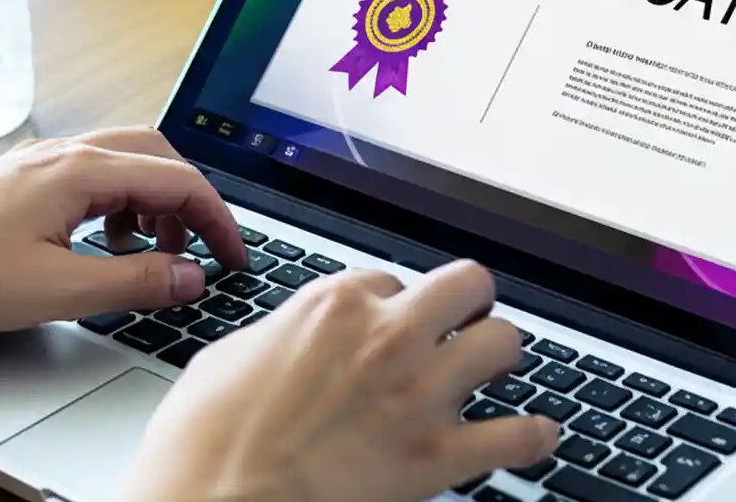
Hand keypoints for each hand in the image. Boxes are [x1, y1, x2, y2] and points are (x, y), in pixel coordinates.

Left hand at [0, 127, 245, 334]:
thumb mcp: (59, 292)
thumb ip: (135, 281)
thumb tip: (191, 278)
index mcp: (80, 172)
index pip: (178, 181)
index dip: (217, 220)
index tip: (233, 256)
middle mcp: (64, 155)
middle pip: (159, 157)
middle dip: (192, 202)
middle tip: (205, 247)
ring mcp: (42, 163)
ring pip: (127, 162)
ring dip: (156, 201)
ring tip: (157, 250)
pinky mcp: (25, 180)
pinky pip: (95, 175)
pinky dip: (122, 203)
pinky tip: (109, 243)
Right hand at [122, 260, 559, 501]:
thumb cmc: (202, 444)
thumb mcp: (229, 357)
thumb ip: (283, 334)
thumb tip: (299, 336)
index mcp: (334, 306)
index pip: (391, 277)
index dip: (392, 303)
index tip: (389, 322)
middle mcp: (387, 338)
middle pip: (469, 284)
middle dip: (469, 302)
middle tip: (463, 323)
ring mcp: (418, 395)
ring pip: (504, 344)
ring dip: (500, 357)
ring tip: (492, 369)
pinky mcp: (435, 457)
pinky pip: (517, 437)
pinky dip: (532, 438)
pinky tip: (533, 437)